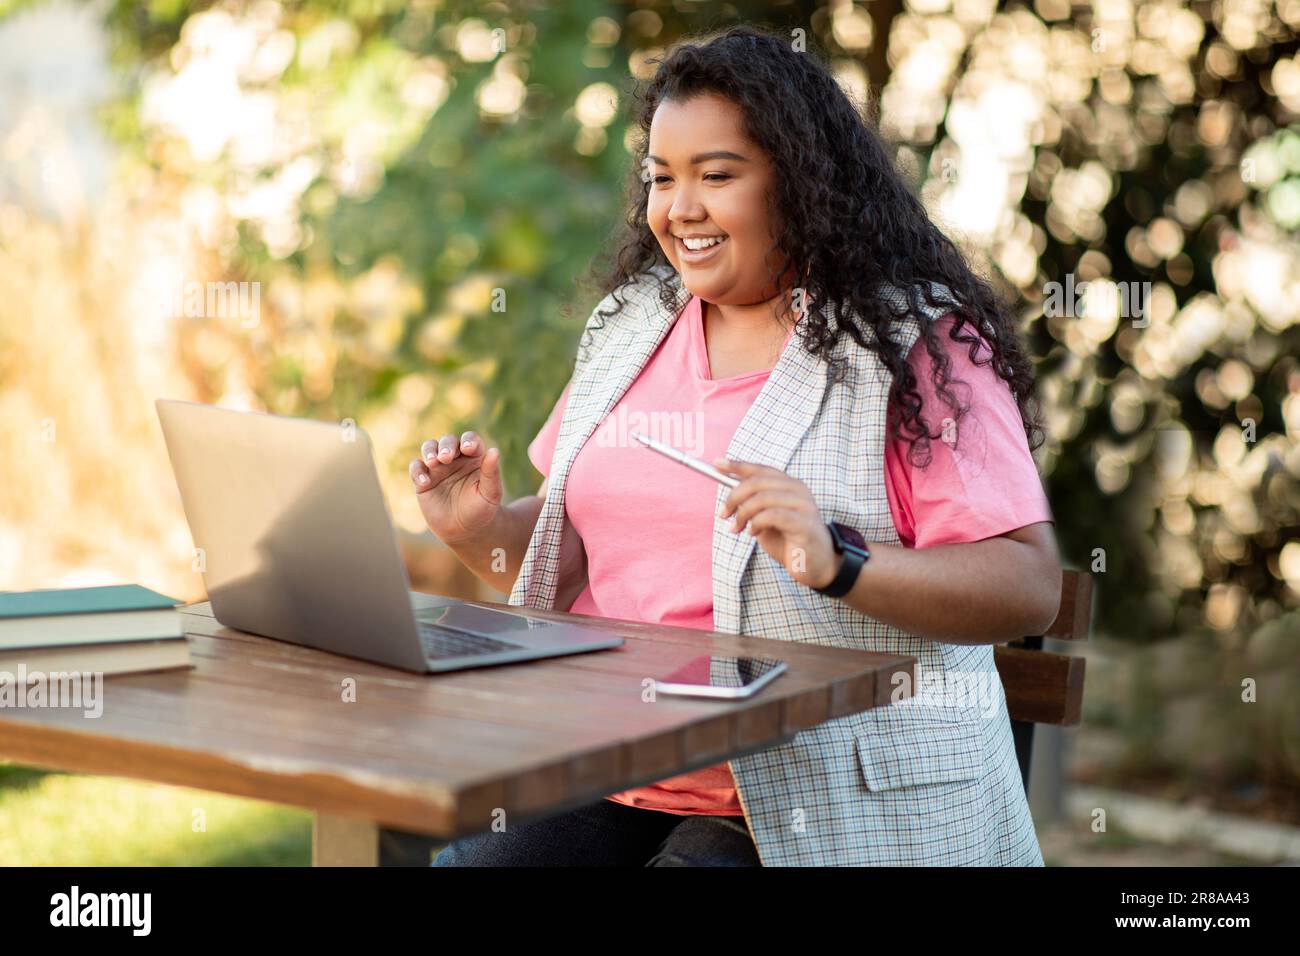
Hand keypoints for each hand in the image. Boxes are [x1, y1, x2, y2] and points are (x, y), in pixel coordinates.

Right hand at [409, 431, 503, 544]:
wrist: (466, 531)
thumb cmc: (482, 509)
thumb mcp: (490, 492)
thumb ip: (491, 472)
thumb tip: (495, 450)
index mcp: (474, 457)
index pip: (470, 440)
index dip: (468, 441)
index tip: (468, 449)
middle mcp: (455, 458)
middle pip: (448, 441)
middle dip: (446, 446)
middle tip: (446, 458)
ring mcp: (438, 468)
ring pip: (429, 448)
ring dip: (429, 451)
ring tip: (433, 462)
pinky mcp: (423, 481)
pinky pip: (416, 468)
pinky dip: (418, 470)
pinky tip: (424, 481)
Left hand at [713, 457, 840, 588]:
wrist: (815, 565)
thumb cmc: (788, 541)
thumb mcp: (765, 520)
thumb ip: (752, 505)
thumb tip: (728, 494)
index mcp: (789, 485)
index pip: (761, 469)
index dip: (738, 465)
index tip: (716, 463)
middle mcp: (798, 490)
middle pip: (757, 481)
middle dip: (734, 497)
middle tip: (723, 514)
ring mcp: (803, 505)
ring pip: (762, 498)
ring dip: (743, 514)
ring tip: (738, 528)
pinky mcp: (804, 524)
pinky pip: (772, 515)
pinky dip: (756, 523)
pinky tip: (753, 533)